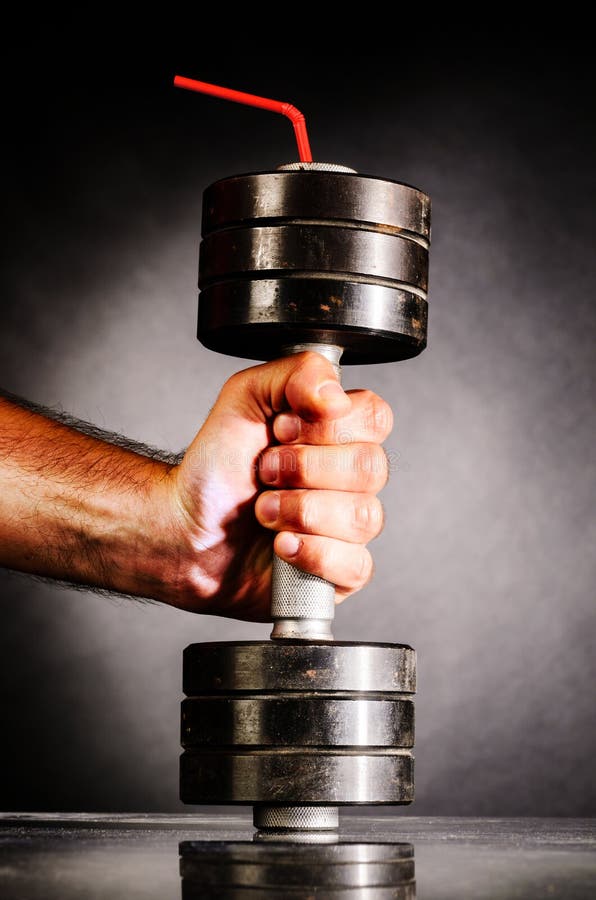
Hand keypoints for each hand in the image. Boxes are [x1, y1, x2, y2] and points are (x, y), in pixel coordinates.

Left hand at [166, 351, 391, 620]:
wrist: (185, 528)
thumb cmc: (216, 468)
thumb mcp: (243, 398)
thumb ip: (294, 374)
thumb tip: (335, 395)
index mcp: (339, 433)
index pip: (375, 417)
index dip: (326, 427)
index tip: (281, 430)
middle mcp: (351, 478)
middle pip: (371, 467)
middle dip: (303, 470)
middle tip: (264, 473)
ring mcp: (350, 526)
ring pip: (364, 517)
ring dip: (300, 512)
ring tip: (263, 511)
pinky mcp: (342, 571)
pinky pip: (355, 564)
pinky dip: (311, 554)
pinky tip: (282, 546)